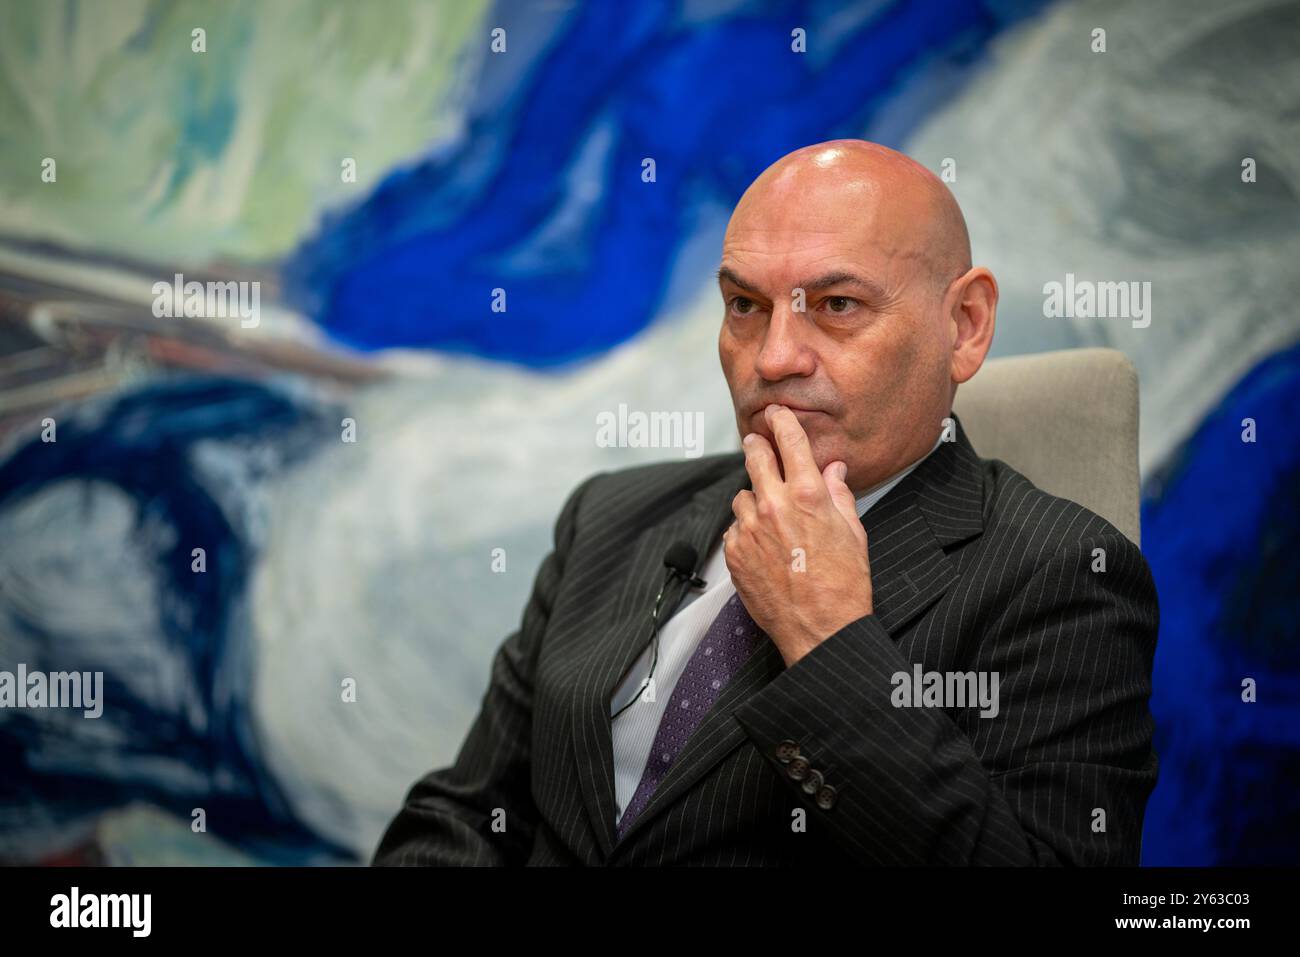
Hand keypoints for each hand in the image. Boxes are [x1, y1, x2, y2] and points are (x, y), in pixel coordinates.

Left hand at [723, 404, 873, 666]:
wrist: (821, 628)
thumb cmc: (844, 584)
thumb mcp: (853, 532)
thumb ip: (838, 494)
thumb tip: (833, 470)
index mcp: (807, 495)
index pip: (789, 441)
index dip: (781, 422)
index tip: (775, 413)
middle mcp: (774, 506)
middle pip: (754, 457)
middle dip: (756, 445)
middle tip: (756, 442)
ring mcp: (750, 530)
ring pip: (742, 496)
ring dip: (754, 499)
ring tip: (772, 520)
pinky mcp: (734, 553)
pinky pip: (735, 529)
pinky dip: (746, 532)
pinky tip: (764, 548)